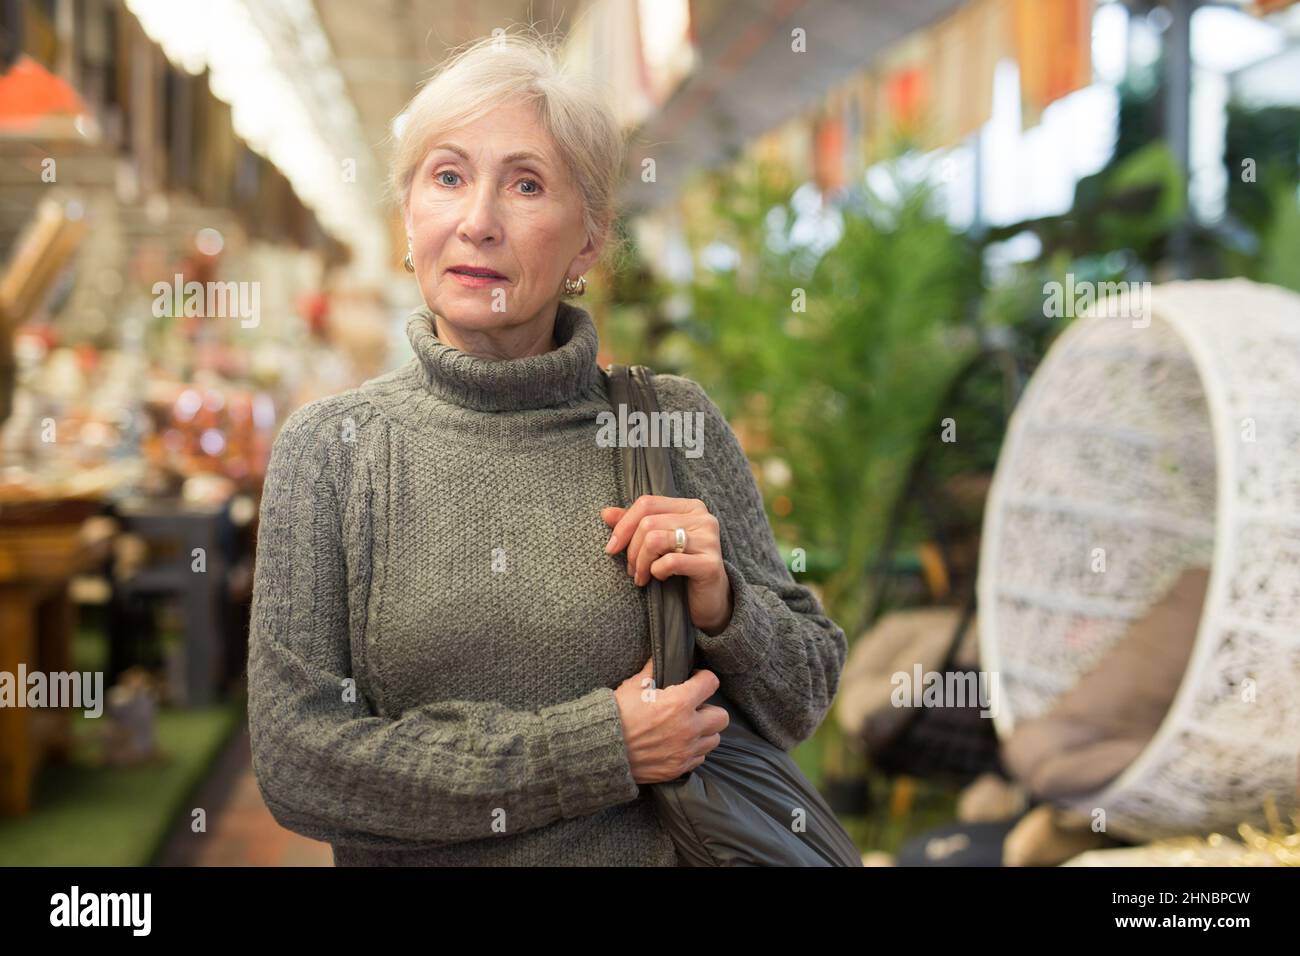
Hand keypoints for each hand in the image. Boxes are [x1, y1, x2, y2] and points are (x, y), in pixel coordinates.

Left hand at [601, 495, 734, 635]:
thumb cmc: (681, 568)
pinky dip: (657, 572)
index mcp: (690, 507)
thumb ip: (635, 525)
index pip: (647, 503)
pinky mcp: (710, 564)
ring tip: (642, 577)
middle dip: (632, 551)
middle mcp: (703, 518)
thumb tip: (605, 513)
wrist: (710, 599)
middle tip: (631, 571)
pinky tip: (661, 578)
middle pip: (648, 523)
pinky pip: (670, 562)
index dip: (623, 525)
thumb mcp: (657, 543)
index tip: (611, 548)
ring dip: (641, 563)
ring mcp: (709, 540)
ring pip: (655, 540)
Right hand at [613, 659, 728, 783]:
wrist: (603, 749)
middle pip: (721, 717)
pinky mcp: (678, 768)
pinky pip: (699, 757)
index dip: (703, 678)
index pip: (711, 683)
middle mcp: (689, 728)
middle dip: (709, 708)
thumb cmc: (617, 714)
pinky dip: (693, 750)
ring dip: (704, 731)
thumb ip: (654, 669)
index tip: (694, 680)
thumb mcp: (634, 685)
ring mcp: (685, 751)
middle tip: (693, 707)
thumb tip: (661, 656)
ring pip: (714, 739)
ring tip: (687, 726)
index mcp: (680, 702)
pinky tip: (678, 743)